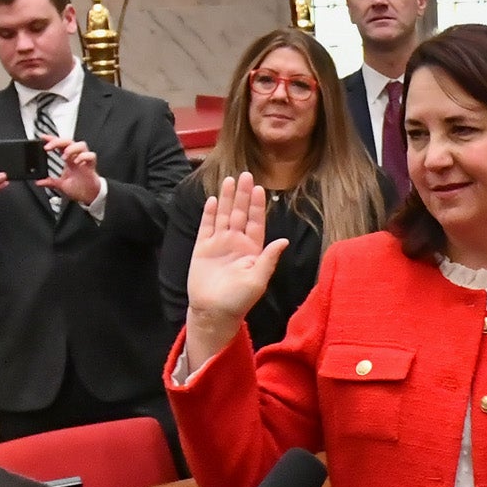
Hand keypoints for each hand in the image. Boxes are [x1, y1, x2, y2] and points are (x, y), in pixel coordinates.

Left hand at [40, 137, 105, 211]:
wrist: (89, 197)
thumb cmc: (79, 188)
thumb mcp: (61, 185)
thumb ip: (50, 182)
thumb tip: (39, 182)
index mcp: (68, 160)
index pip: (60, 145)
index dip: (52, 139)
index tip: (43, 138)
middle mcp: (76, 158)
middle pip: (69, 141)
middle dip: (58, 141)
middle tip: (49, 147)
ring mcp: (84, 161)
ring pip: (81, 145)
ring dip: (71, 148)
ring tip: (64, 155)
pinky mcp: (91, 166)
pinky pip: (91, 156)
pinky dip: (84, 156)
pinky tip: (77, 161)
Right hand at [176, 175, 288, 373]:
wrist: (213, 312)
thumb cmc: (238, 300)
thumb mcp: (258, 280)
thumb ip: (269, 259)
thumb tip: (284, 240)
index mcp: (252, 250)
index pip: (256, 222)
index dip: (258, 205)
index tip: (260, 188)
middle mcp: (236, 243)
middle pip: (239, 213)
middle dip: (243, 195)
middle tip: (245, 174)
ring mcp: (219, 245)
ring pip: (223, 215)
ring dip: (226, 198)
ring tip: (229, 180)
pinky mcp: (202, 249)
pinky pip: (206, 227)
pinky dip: (208, 213)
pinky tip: (211, 199)